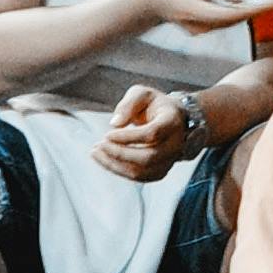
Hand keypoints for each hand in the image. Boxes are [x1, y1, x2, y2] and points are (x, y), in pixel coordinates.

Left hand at [90, 88, 204, 181]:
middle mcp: (176, 143)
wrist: (172, 119)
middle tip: (99, 145)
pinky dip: (119, 171)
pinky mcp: (161, 171)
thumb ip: (128, 104)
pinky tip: (106, 160)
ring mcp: (170, 160)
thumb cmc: (155, 105)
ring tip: (96, 153)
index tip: (107, 134)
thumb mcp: (142, 94)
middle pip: (147, 157)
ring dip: (115, 165)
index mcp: (173, 121)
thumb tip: (115, 124)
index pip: (152, 134)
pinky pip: (139, 178)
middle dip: (119, 153)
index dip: (127, 137)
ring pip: (141, 172)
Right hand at [134, 0, 272, 40]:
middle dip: (261, 9)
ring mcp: (202, 29)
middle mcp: (200, 25)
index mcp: (195, 11)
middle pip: (236, 20)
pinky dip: (244, 10)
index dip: (255, 9)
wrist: (148, 1)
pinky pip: (228, 19)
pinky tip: (258, 1)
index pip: (231, 14)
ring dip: (255, 10)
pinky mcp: (204, 26)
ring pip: (233, 21)